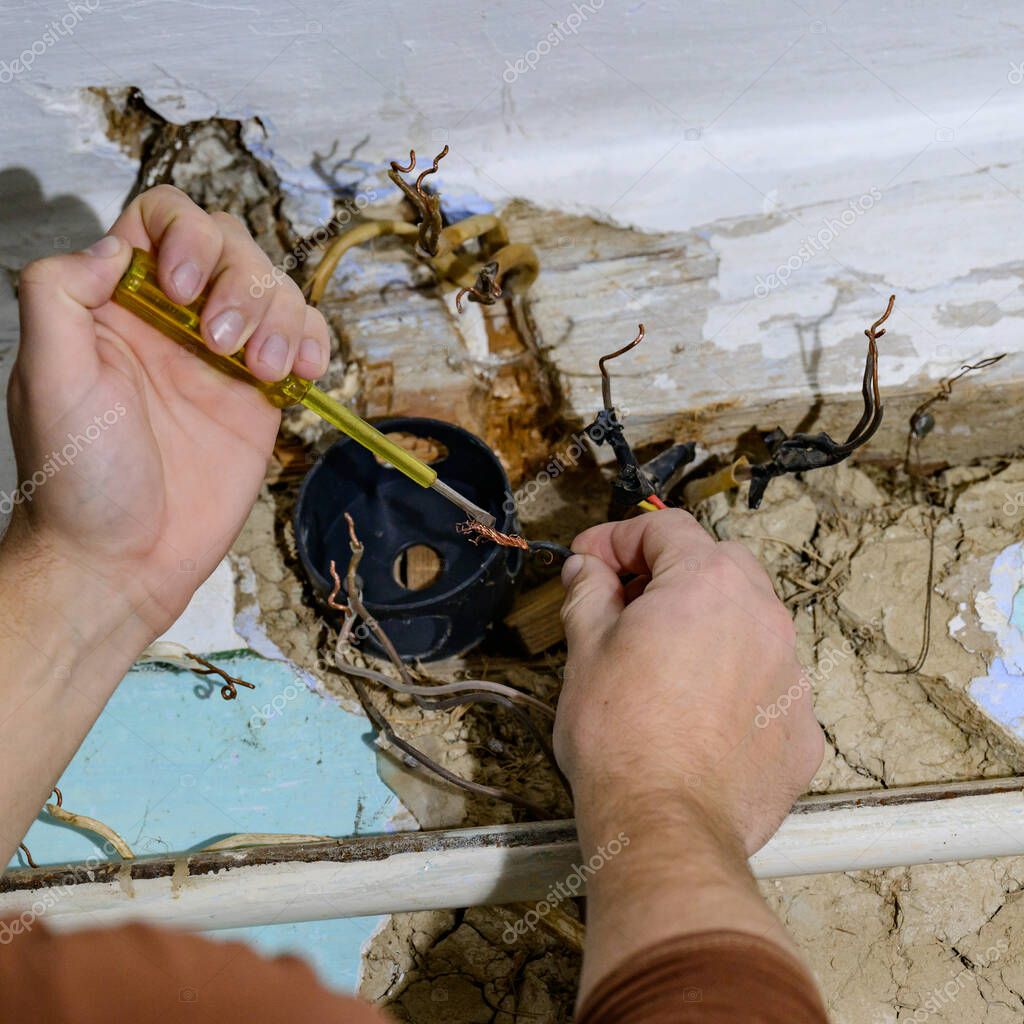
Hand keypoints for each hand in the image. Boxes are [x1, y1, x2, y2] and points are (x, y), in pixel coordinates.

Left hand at [7, 185, 330, 640]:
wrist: (124, 560)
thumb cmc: (77, 475)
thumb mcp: (47, 377)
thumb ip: (60, 294)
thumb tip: (116, 247)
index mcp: (117, 303)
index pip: (161, 222)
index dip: (185, 236)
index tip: (181, 291)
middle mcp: (175, 319)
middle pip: (231, 245)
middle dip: (241, 281)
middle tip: (220, 343)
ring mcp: (225, 356)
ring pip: (276, 289)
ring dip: (280, 316)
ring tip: (263, 371)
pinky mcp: (264, 396)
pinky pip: (305, 341)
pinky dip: (315, 342)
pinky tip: (301, 373)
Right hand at [557, 508, 822, 855]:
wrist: (664, 824)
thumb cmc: (621, 735)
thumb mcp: (586, 649)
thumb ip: (589, 592)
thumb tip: (588, 569)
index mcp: (707, 583)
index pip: (665, 528)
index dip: (618, 539)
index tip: (591, 562)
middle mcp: (762, 616)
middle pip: (718, 563)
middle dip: (671, 573)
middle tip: (626, 604)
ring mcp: (792, 672)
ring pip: (750, 622)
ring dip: (709, 625)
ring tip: (663, 662)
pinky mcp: (803, 727)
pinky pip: (769, 682)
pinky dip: (737, 682)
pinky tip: (699, 714)